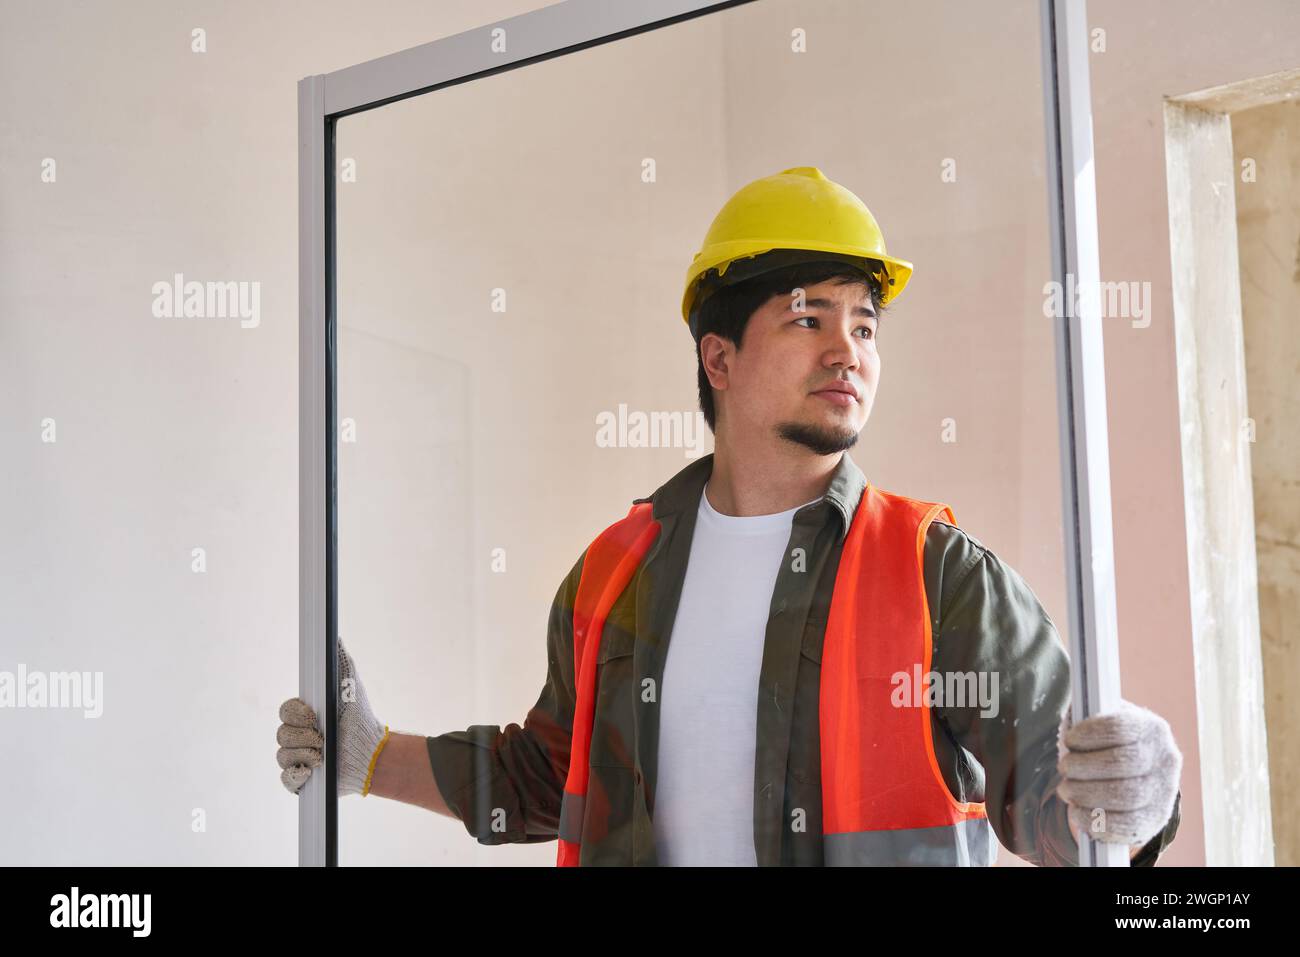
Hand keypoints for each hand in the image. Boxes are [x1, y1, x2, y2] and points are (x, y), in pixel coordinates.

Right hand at [276, 636, 390, 796]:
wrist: (371, 752)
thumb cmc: (360, 718)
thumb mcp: (351, 686)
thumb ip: (342, 662)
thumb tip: (335, 638)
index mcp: (304, 715)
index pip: (285, 711)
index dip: (296, 714)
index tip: (314, 716)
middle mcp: (297, 736)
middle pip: (281, 733)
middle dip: (304, 736)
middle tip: (323, 738)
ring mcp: (296, 758)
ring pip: (283, 755)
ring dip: (306, 754)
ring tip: (325, 755)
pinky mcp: (300, 780)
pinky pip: (286, 779)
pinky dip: (298, 775)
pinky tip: (313, 771)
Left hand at [1056, 699, 1181, 847]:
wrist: (1137, 775)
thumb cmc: (1108, 744)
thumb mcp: (1102, 722)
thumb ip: (1087, 719)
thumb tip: (1071, 724)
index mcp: (1151, 728)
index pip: (1118, 728)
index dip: (1088, 735)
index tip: (1070, 740)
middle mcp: (1165, 758)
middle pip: (1122, 763)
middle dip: (1083, 767)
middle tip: (1063, 769)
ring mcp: (1165, 791)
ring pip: (1126, 796)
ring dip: (1086, 794)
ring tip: (1066, 790)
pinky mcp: (1157, 819)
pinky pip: (1128, 826)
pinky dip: (1096, 821)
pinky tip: (1077, 812)